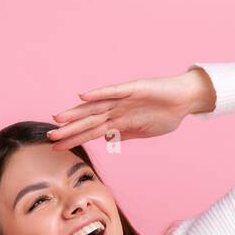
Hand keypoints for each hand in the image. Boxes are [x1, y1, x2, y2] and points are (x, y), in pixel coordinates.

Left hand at [46, 66, 216, 149]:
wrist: (185, 100)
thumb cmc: (166, 114)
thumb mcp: (142, 131)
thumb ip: (123, 133)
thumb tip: (107, 139)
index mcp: (118, 121)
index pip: (91, 131)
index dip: (74, 138)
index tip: (57, 146)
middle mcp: (117, 109)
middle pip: (88, 120)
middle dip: (69, 129)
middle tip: (49, 136)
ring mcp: (124, 99)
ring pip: (95, 107)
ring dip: (77, 113)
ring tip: (58, 118)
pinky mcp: (134, 88)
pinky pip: (113, 91)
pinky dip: (98, 94)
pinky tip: (83, 96)